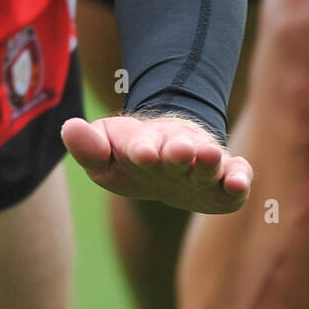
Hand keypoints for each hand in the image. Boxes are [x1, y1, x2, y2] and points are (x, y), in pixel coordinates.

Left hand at [61, 112, 251, 213]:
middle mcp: (176, 152)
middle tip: (180, 149)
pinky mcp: (224, 181)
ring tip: (209, 155)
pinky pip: (237, 175)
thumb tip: (69, 126)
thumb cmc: (132, 157)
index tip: (141, 152)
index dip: (141, 149)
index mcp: (144, 147)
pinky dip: (240, 177)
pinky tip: (239, 182)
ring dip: (209, 159)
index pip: (141, 147)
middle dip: (178, 151)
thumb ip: (88, 147)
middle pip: (178, 150)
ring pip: (208, 161)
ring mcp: (201, 165)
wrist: (170, 154)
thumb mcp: (107, 157)